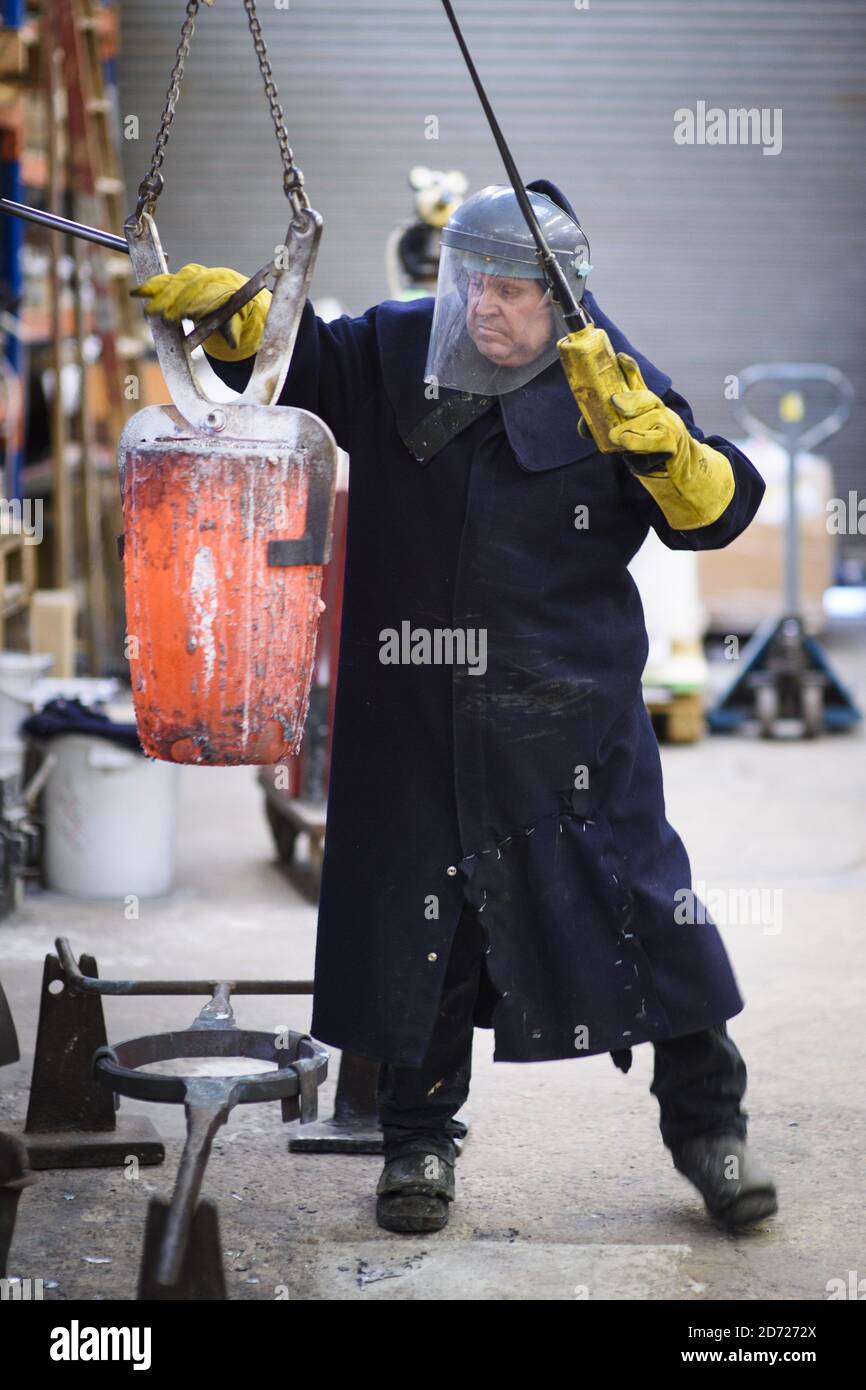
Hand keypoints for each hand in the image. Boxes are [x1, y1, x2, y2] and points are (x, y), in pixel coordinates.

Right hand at [131, 263, 270, 361]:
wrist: (229, 292)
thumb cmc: (232, 313)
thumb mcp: (234, 324)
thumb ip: (232, 331)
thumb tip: (234, 344)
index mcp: (226, 286)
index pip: (212, 293)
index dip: (200, 303)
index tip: (190, 314)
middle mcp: (209, 277)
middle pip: (191, 287)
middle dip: (178, 302)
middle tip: (167, 318)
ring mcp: (193, 275)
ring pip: (176, 281)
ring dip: (161, 295)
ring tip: (150, 310)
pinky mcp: (179, 277)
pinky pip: (164, 280)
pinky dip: (150, 286)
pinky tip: (137, 293)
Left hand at [608, 353, 735, 529]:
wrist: (677, 468)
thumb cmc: (648, 447)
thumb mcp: (625, 434)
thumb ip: (603, 428)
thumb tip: (583, 428)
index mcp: (645, 404)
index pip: (638, 382)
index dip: (630, 369)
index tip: (620, 357)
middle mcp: (657, 410)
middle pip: (647, 398)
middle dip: (631, 397)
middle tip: (614, 401)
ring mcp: (668, 424)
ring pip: (651, 419)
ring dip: (632, 426)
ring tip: (616, 435)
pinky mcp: (672, 443)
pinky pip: (656, 440)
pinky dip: (640, 441)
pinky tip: (626, 442)